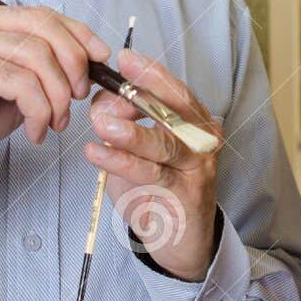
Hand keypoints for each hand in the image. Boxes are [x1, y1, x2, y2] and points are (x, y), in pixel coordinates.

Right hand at [0, 0, 109, 162]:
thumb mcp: (8, 84)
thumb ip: (37, 68)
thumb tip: (87, 65)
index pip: (43, 14)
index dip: (79, 34)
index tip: (101, 57)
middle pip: (45, 26)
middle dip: (74, 62)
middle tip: (79, 97)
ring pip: (38, 56)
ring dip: (58, 95)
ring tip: (55, 123)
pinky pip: (22, 83)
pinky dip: (39, 110)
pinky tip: (35, 131)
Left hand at [84, 48, 222, 281]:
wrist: (182, 241)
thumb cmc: (159, 189)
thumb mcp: (139, 151)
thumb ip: (123, 125)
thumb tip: (100, 102)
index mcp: (196, 122)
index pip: (175, 92)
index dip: (152, 73)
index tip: (125, 59)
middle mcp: (203, 140)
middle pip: (176, 109)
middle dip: (145, 90)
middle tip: (117, 77)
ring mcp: (198, 167)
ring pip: (163, 143)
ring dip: (129, 131)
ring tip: (101, 122)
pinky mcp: (186, 194)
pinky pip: (151, 173)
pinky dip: (121, 162)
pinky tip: (97, 153)